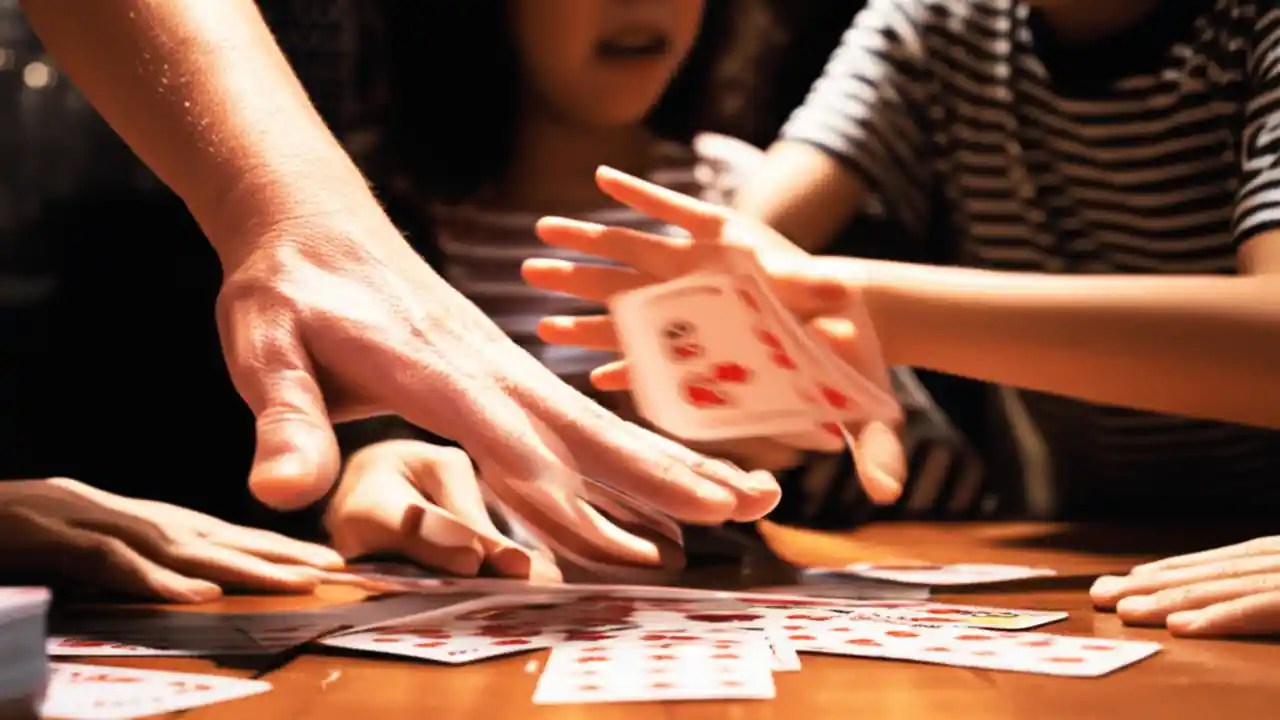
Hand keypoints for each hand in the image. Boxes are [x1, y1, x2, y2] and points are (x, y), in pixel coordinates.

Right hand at [0, 478, 343, 602]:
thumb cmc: (15, 533)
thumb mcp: (84, 546)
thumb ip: (134, 559)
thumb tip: (188, 583)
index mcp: (136, 520)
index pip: (217, 535)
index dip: (272, 548)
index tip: (325, 562)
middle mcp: (126, 516)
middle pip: (214, 537)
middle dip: (277, 554)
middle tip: (336, 569)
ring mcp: (91, 523)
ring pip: (179, 548)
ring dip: (240, 566)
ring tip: (295, 581)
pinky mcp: (53, 540)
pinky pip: (113, 565)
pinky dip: (158, 582)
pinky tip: (200, 596)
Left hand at [210, 197, 779, 567]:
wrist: (314, 225)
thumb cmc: (288, 290)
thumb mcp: (263, 349)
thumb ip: (284, 421)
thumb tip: (281, 494)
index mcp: (438, 371)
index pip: (514, 445)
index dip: (571, 504)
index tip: (634, 552)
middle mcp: (489, 368)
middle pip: (590, 431)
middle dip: (669, 477)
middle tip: (751, 508)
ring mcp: (504, 368)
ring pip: (600, 423)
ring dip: (672, 463)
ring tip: (745, 496)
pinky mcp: (503, 371)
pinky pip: (579, 419)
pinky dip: (633, 451)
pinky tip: (667, 476)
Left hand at [522, 166, 905, 502]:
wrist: (841, 312)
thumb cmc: (834, 364)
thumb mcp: (857, 405)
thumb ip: (868, 447)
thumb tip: (888, 495)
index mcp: (715, 356)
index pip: (666, 370)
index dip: (626, 373)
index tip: (590, 379)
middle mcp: (695, 311)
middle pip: (626, 311)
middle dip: (581, 313)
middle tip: (539, 320)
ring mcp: (701, 269)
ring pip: (632, 257)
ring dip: (589, 247)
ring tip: (541, 238)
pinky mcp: (718, 229)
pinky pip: (672, 207)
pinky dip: (640, 192)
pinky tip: (603, 177)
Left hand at [1091, 537, 1279, 636]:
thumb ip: (1271, 587)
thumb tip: (1242, 589)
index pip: (1221, 562)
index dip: (1173, 569)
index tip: (1131, 576)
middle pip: (1208, 574)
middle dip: (1151, 585)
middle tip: (1100, 593)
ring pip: (1220, 589)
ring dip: (1167, 600)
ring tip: (1122, 609)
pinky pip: (1260, 608)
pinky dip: (1218, 617)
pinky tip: (1179, 626)